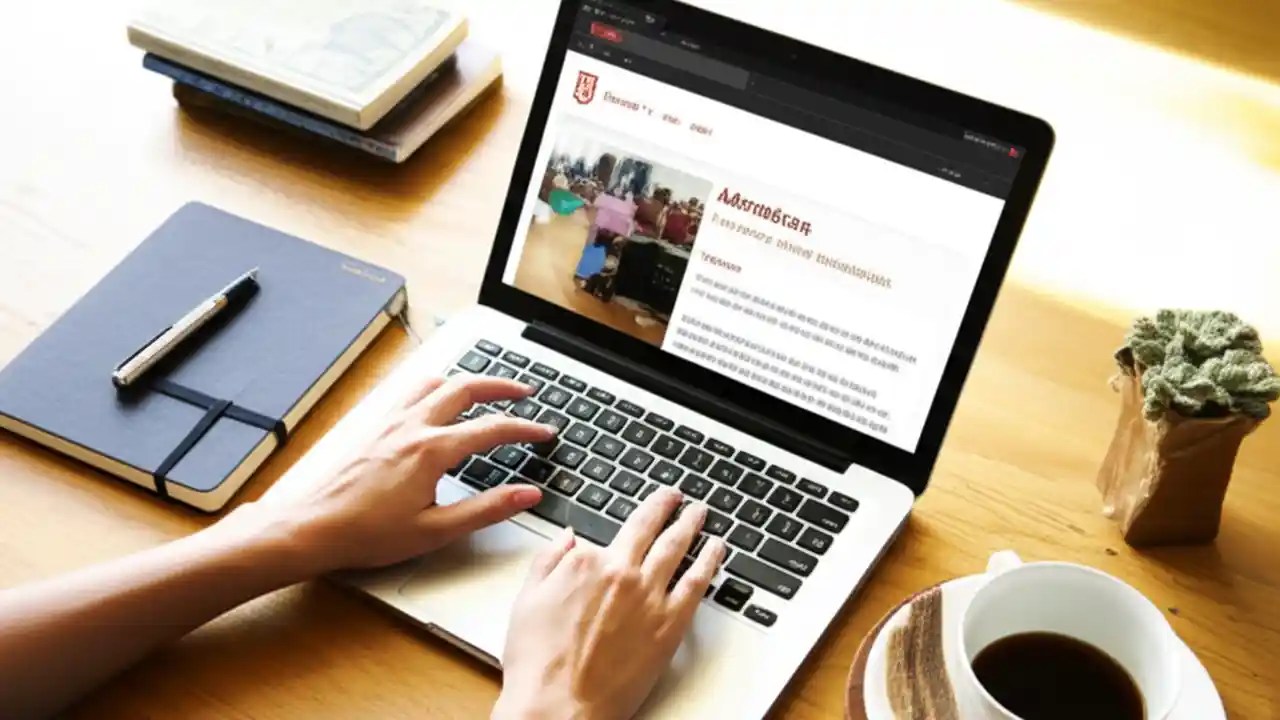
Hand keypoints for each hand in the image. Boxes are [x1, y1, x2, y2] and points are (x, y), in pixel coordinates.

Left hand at [242, 374, 555, 576]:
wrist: (313, 528)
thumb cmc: (368, 534)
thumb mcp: (436, 530)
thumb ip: (487, 509)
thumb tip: (527, 495)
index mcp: (432, 451)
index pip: (492, 429)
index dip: (525, 429)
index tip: (545, 432)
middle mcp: (412, 427)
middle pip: (466, 388)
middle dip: (501, 386)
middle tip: (525, 393)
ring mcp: (391, 423)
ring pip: (437, 384)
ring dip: (468, 381)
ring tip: (488, 389)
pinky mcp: (375, 427)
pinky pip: (411, 392)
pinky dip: (436, 387)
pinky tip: (438, 399)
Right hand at [494, 489, 727, 719]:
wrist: (560, 706)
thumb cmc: (539, 663)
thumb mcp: (527, 600)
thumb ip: (549, 561)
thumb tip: (568, 538)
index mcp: (587, 562)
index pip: (613, 533)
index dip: (632, 518)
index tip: (643, 508)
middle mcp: (622, 573)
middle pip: (652, 529)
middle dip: (667, 506)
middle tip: (678, 496)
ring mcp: (650, 598)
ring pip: (678, 548)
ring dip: (691, 525)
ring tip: (700, 512)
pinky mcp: (670, 625)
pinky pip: (697, 584)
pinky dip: (710, 561)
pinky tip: (716, 550)